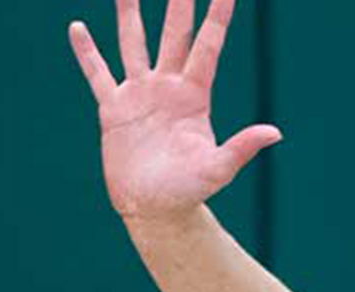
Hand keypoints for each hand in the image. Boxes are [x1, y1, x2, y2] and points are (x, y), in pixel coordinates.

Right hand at [69, 0, 279, 222]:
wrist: (156, 208)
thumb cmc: (190, 190)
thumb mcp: (218, 168)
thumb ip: (242, 147)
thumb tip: (275, 132)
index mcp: (195, 97)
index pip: (208, 48)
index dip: (217, 19)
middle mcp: (168, 88)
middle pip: (174, 36)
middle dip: (179, 6)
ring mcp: (140, 95)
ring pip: (134, 45)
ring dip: (130, 16)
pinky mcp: (114, 109)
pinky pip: (98, 74)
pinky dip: (87, 52)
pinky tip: (78, 28)